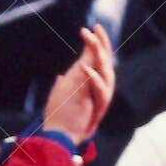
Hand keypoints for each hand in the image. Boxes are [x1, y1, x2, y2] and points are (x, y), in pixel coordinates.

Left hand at [43, 26, 115, 144]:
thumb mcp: (61, 94)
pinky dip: (92, 77)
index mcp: (90, 82)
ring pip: (106, 71)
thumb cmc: (59, 117)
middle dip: (101, 44)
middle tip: (95, 29)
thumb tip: (61, 76)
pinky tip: (83, 67)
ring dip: (98, 54)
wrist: (60, 137)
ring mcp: (100, 96)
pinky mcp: (98, 106)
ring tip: (90, 40)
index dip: (96, 43)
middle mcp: (99, 87)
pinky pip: (99, 88)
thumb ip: (65, 85)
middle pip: (106, 61)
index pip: (97, 59)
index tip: (92, 27)